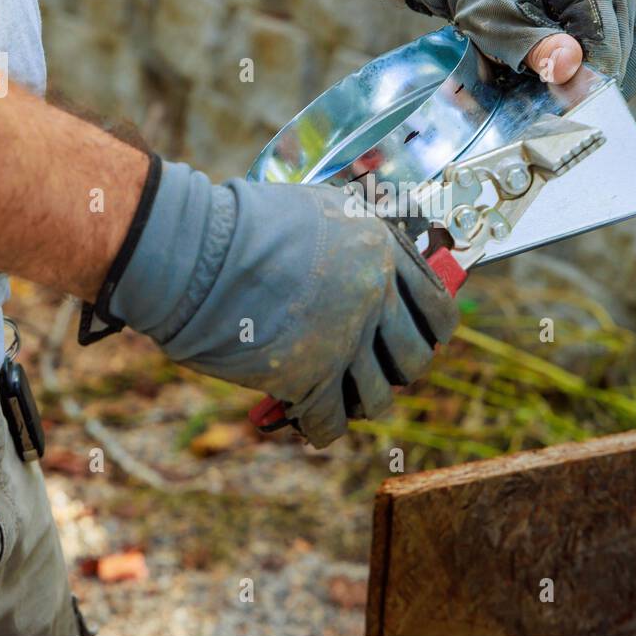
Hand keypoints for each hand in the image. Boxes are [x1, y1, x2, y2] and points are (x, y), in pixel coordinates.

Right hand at [84, 159, 459, 447]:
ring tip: (340, 397)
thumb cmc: (242, 223)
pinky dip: (320, 426)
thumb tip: (374, 265)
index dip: (434, 330)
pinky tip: (305, 419)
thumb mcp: (319, 209)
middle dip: (397, 370)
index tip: (423, 339)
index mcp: (381, 250)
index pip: (439, 306)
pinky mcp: (310, 375)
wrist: (196, 249)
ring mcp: (345, 337)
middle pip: (414, 358)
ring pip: (378, 397)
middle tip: (375, 370)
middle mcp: (374, 295)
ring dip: (360, 402)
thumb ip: (355, 239)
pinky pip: (331, 421)